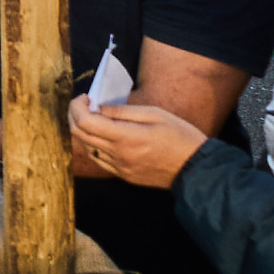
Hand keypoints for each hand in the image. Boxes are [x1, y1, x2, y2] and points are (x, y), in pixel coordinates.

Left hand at [70, 97, 207, 187]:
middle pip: (79, 134)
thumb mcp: (155, 114)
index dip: (77, 107)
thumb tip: (97, 107)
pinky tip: (103, 136)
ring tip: (94, 118)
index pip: (85, 122)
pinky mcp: (125, 176)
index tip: (85, 97)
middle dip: (74, 115)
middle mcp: (119, 155)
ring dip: (83, 130)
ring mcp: (121, 168)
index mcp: (126, 138)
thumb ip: (123, 111)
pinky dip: (93, 145)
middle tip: (84, 104)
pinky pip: (99, 159)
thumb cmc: (181, 137)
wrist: (198, 169)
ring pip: (87, 147)